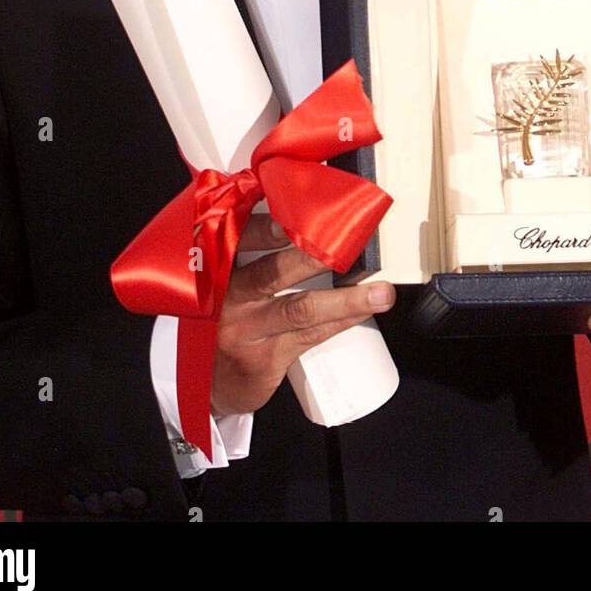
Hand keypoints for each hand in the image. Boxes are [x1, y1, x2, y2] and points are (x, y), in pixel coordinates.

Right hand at [210, 211, 395, 417]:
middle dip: (312, 257)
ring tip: (381, 292)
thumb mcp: (221, 278)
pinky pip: (312, 335)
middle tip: (346, 243)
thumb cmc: (223, 315)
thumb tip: (297, 212)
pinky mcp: (266, 359)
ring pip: (300, 309)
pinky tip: (366, 311)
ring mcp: (248, 331)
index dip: (267, 226)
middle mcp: (228, 299)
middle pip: (272, 272)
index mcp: (218, 269)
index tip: (298, 210)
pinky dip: (342, 320)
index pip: (240, 240)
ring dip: (346, 300)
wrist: (208, 380)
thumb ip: (246, 247)